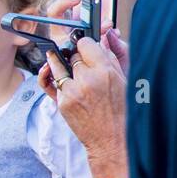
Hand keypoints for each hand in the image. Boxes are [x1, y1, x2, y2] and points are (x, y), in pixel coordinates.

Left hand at [39, 37, 127, 177]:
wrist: (112, 139)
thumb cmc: (122, 110)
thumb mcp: (124, 80)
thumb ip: (110, 57)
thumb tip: (102, 38)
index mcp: (106, 71)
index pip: (86, 44)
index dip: (85, 44)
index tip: (86, 47)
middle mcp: (87, 79)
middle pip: (72, 55)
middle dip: (76, 56)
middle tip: (80, 61)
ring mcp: (71, 91)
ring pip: (58, 66)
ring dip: (60, 63)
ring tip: (58, 58)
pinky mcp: (61, 103)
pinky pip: (52, 84)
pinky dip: (55, 80)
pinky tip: (57, 77)